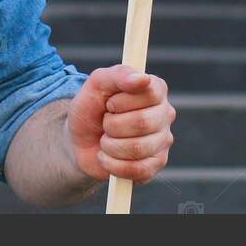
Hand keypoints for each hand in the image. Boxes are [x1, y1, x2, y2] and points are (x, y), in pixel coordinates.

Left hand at [65, 65, 175, 183]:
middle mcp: (165, 114)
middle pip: (142, 123)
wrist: (80, 141)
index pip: (150, 93)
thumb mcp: (97, 84)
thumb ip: (118, 75)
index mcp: (155, 89)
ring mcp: (163, 140)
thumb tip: (142, 79)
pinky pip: (137, 170)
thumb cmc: (91, 108)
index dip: (122, 101)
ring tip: (105, 140)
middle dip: (112, 125)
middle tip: (105, 122)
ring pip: (138, 148)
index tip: (109, 102)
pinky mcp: (156, 164)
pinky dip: (113, 164)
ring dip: (110, 145)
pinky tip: (107, 157)